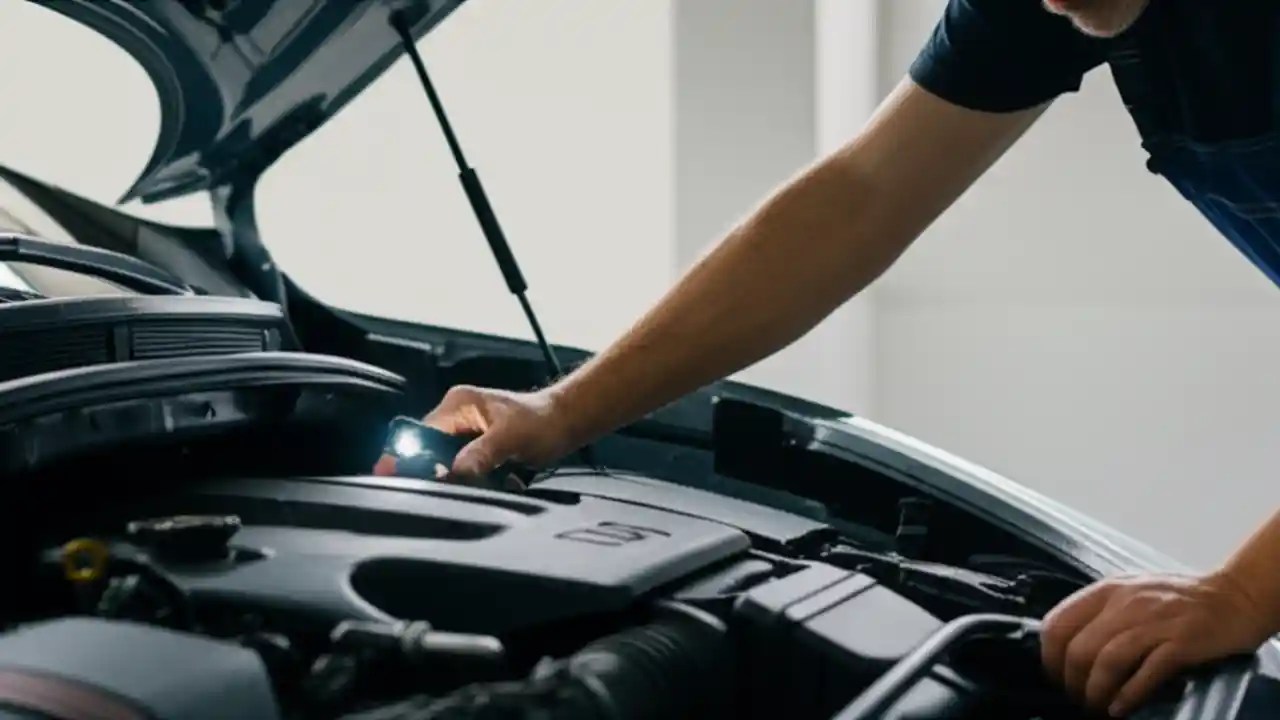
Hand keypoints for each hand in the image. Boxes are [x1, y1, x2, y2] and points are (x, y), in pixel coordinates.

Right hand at [372, 385, 577, 479]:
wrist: (566, 423)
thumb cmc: (541, 421)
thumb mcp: (511, 438)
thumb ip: (482, 454)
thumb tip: (456, 472)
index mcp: (457, 405)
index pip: (419, 435)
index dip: (407, 458)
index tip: (394, 479)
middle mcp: (457, 418)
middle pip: (429, 453)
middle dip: (436, 475)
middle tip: (446, 493)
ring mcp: (466, 435)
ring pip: (446, 466)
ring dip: (459, 481)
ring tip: (484, 485)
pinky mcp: (477, 451)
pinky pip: (463, 471)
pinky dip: (473, 482)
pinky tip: (495, 484)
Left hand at [1040, 570, 1275, 716]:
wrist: (1234, 596)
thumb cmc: (1178, 599)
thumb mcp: (1130, 593)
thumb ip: (1100, 613)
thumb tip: (1067, 648)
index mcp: (1107, 591)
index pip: (1058, 624)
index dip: (1050, 658)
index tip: (1057, 678)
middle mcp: (1126, 603)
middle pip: (1078, 648)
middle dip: (1072, 682)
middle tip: (1078, 700)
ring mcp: (1154, 622)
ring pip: (1106, 661)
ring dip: (1096, 692)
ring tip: (1096, 708)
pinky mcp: (1181, 642)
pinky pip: (1146, 672)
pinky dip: (1128, 695)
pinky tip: (1120, 708)